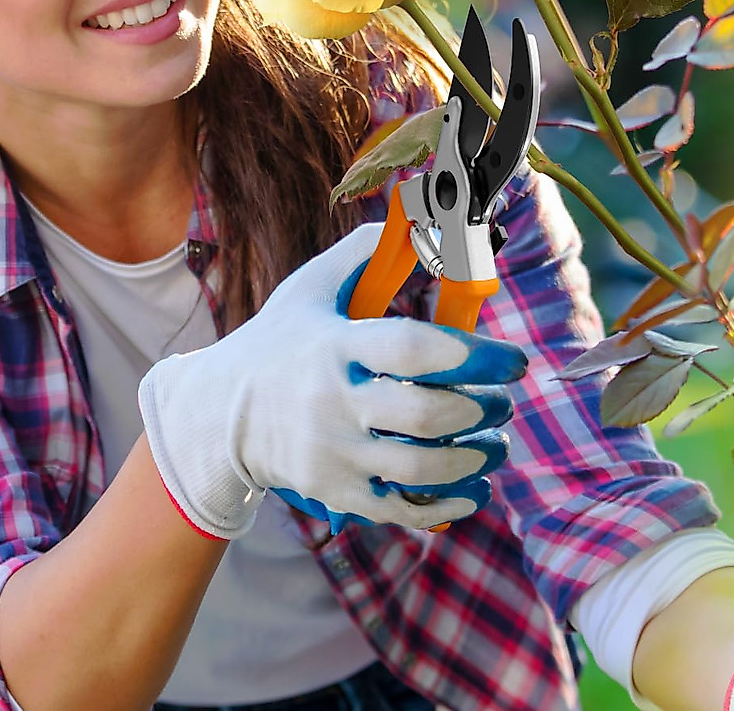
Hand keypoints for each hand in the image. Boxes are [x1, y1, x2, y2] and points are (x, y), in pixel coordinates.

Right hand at [138, 222, 526, 538]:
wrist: (220, 413)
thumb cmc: (279, 341)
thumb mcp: (310, 287)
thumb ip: (365, 252)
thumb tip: (427, 225)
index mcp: (334, 345)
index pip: (413, 349)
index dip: (474, 355)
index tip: (513, 359)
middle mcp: (333, 402)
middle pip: (428, 414)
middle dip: (483, 408)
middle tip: (502, 401)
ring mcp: (333, 453)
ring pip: (423, 465)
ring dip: (476, 457)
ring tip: (498, 442)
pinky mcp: (335, 492)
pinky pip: (402, 508)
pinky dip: (447, 503)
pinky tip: (474, 488)